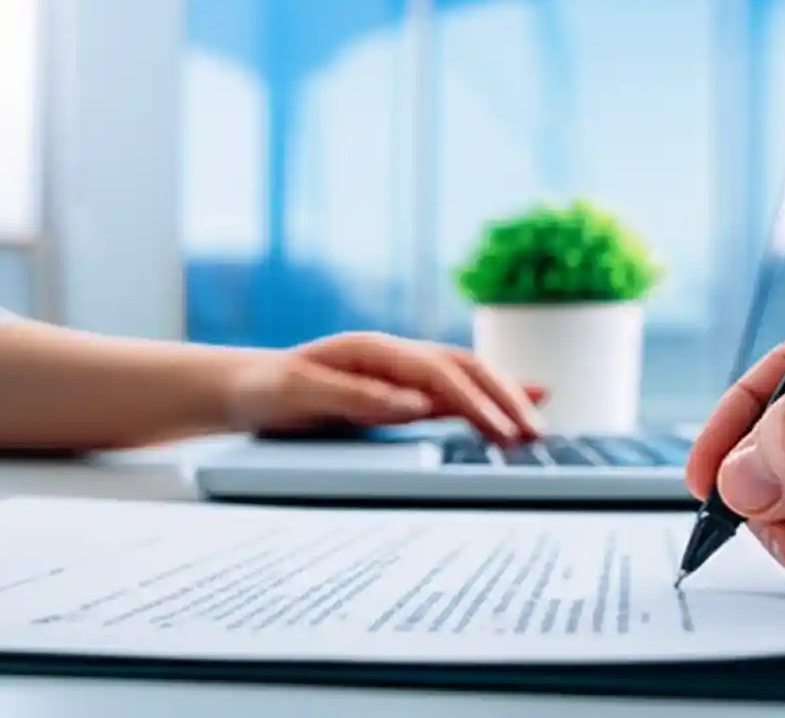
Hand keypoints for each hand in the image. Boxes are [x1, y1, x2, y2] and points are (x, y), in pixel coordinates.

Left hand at [228, 331, 545, 444]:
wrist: (245, 388)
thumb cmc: (266, 388)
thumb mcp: (299, 393)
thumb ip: (355, 396)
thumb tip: (413, 405)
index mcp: (372, 350)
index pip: (437, 372)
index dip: (472, 401)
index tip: (501, 430)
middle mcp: (392, 356)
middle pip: (463, 369)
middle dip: (503, 398)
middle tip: (538, 434)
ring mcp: (398, 373)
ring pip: (465, 379)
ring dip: (503, 399)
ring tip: (540, 428)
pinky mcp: (398, 394)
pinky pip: (450, 396)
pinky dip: (485, 402)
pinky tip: (515, 411)